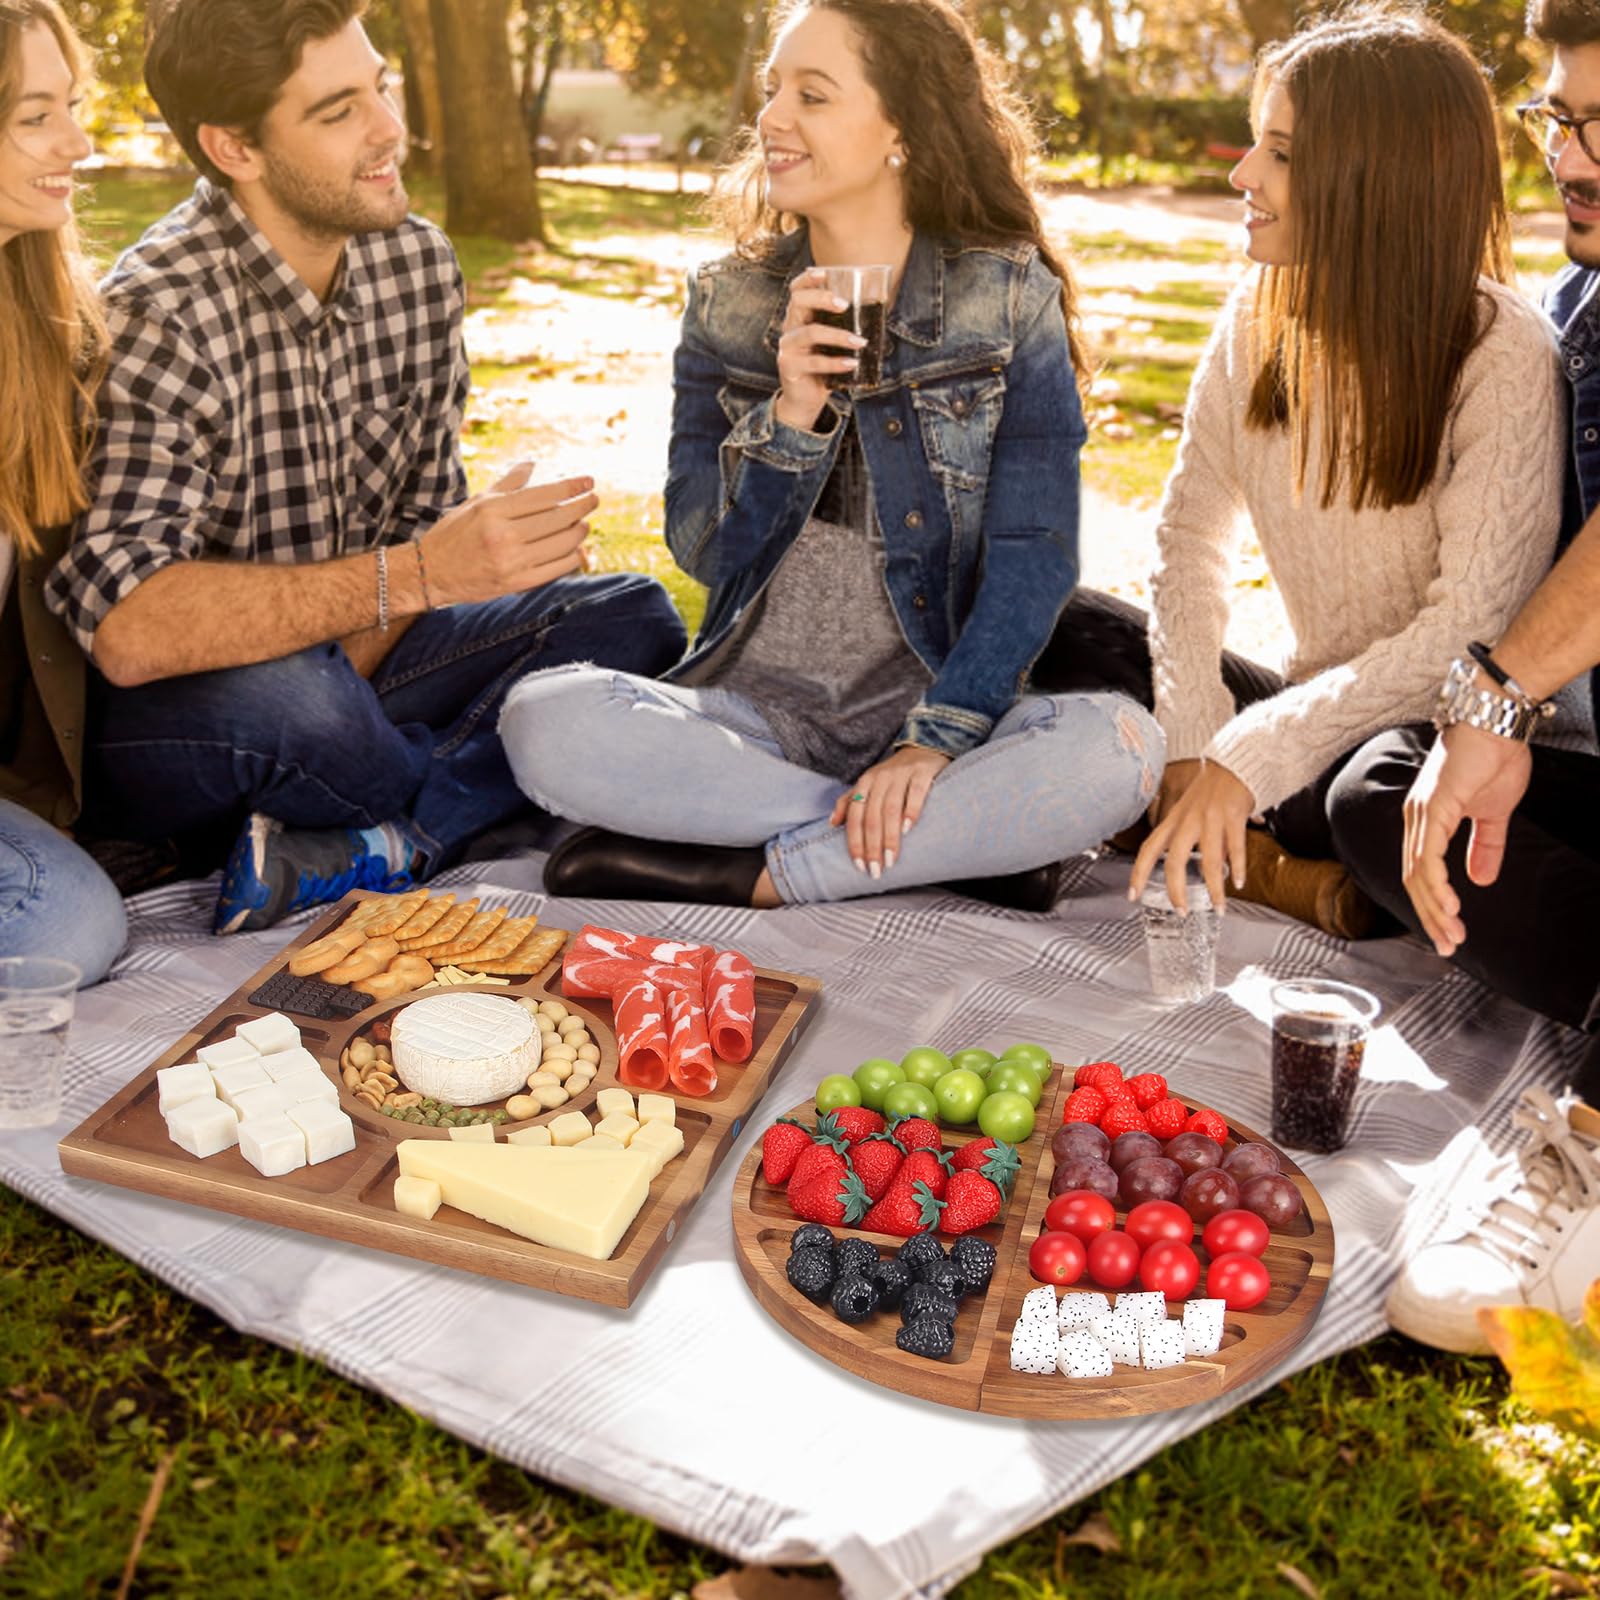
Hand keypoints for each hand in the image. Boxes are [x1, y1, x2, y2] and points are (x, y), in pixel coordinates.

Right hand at [418, 461, 596, 604]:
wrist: (432, 572)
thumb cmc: (456, 533)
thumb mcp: (477, 502)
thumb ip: (507, 484)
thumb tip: (532, 464)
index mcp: (494, 510)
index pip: (544, 495)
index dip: (571, 487)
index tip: (589, 482)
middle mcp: (503, 534)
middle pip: (557, 518)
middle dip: (582, 507)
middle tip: (594, 500)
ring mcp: (512, 561)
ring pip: (561, 543)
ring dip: (579, 532)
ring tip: (584, 524)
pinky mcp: (517, 583)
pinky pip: (556, 569)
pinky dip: (572, 558)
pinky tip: (577, 550)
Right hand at [774, 268, 863, 431]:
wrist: (804, 400)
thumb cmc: (821, 367)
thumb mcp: (831, 344)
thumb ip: (842, 327)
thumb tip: (880, 311)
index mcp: (799, 318)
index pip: (797, 290)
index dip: (808, 279)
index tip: (826, 273)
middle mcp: (790, 328)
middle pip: (798, 302)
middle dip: (822, 298)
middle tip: (846, 304)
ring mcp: (788, 348)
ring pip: (810, 333)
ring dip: (838, 335)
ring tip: (860, 342)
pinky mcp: (790, 367)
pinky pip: (814, 362)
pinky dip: (835, 363)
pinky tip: (852, 363)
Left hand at [829, 746, 951, 878]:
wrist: (923, 748)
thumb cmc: (893, 774)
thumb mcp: (869, 785)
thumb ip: (849, 801)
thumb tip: (831, 823)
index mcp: (865, 782)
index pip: (854, 816)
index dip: (855, 842)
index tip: (859, 865)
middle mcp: (880, 778)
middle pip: (871, 816)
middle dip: (872, 846)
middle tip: (876, 870)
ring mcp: (901, 774)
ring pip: (891, 808)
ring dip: (890, 837)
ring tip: (891, 860)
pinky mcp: (922, 772)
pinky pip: (915, 793)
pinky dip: (911, 811)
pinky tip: (908, 830)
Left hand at [1128, 758, 1253, 911]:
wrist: (1233, 764)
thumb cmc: (1209, 791)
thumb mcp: (1187, 812)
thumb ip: (1183, 837)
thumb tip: (1186, 865)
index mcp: (1173, 820)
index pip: (1148, 849)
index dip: (1138, 873)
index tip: (1132, 895)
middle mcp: (1188, 821)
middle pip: (1174, 861)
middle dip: (1176, 890)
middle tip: (1181, 911)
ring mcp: (1211, 819)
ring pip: (1209, 860)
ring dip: (1214, 888)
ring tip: (1218, 907)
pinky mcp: (1233, 817)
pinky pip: (1236, 847)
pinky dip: (1238, 867)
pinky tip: (1238, 882)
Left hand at [1402, 725, 1531, 955]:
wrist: (1498, 721)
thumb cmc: (1493, 758)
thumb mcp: (1493, 813)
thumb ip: (1484, 847)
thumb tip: (1481, 880)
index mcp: (1425, 822)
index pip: (1421, 874)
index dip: (1433, 906)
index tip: (1449, 934)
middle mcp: (1415, 819)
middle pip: (1413, 880)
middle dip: (1430, 917)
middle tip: (1448, 946)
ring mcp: (1420, 812)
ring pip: (1418, 872)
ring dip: (1434, 906)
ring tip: (1451, 933)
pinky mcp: (1433, 805)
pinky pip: (1428, 852)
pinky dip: (1435, 880)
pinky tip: (1447, 903)